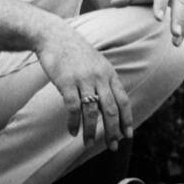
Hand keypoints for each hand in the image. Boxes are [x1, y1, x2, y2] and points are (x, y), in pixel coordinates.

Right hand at [35, 23, 132, 150]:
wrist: (55, 36)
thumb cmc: (75, 53)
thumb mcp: (97, 64)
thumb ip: (105, 82)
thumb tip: (110, 105)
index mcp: (109, 74)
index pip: (123, 100)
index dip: (127, 119)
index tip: (128, 135)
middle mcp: (100, 77)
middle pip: (111, 109)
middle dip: (113, 131)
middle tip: (113, 147)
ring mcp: (83, 79)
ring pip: (92, 111)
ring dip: (91, 131)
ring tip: (88, 144)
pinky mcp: (66, 82)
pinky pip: (73, 107)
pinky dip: (74, 122)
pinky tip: (72, 131)